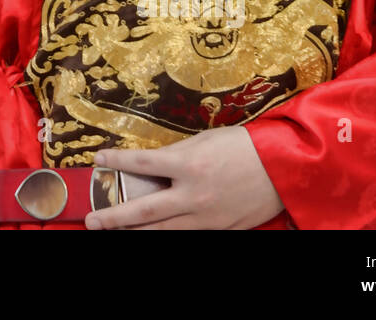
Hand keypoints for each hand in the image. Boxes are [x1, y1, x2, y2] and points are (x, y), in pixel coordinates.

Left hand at [85, 125, 284, 229]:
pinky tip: (152, 234)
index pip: (142, 163)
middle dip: (113, 217)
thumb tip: (153, 164)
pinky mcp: (220, 229)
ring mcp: (206, 217)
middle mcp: (193, 195)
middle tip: (92, 220)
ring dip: (134, 233)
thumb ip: (177, 154)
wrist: (284, 167)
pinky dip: (167, 235)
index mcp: (188, 165)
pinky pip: (187, 234)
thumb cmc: (244, 146)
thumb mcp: (205, 140)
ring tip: (114, 233)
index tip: (98, 159)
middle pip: (143, 211)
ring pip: (162, 231)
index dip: (116, 161)